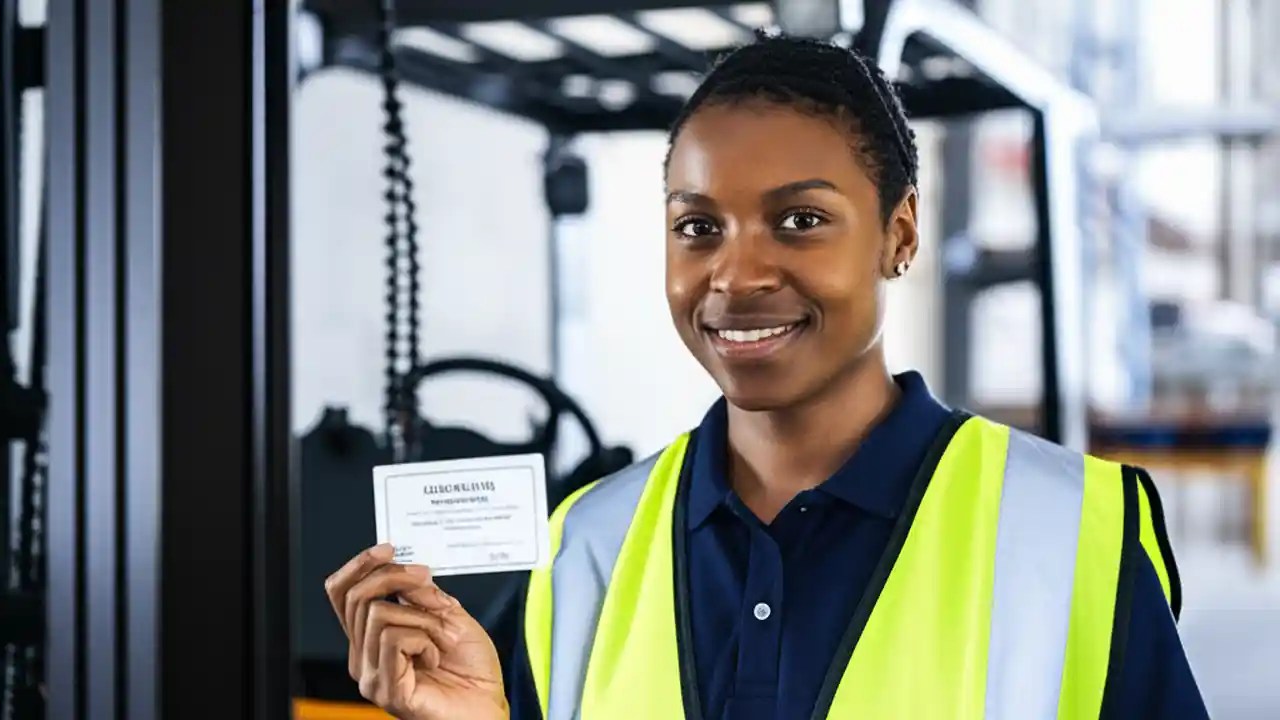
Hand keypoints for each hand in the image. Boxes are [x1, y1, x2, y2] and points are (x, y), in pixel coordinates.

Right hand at [324, 544, 508, 719]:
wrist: (489, 707)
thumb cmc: (472, 671)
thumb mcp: (450, 616)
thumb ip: (423, 595)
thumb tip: (406, 571)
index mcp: (373, 638)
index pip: (343, 595)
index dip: (359, 566)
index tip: (387, 549)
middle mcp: (364, 657)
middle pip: (359, 598)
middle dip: (399, 580)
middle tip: (430, 585)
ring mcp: (371, 676)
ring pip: (379, 616)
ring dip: (423, 619)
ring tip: (444, 638)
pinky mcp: (386, 690)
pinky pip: (394, 641)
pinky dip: (425, 639)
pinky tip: (437, 657)